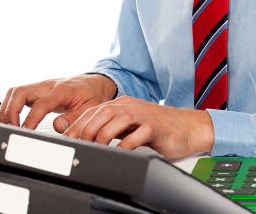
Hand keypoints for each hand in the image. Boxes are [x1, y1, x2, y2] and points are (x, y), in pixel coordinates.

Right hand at [0, 74, 116, 131]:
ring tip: (6, 125)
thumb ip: (74, 118)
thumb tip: (58, 127)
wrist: (95, 82)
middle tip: (11, 128)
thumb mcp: (90, 108)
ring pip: (15, 92)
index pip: (40, 104)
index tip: (24, 132)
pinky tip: (8, 119)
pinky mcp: (37, 90)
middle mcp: (48, 86)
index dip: (30, 119)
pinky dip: (9, 106)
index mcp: (61, 90)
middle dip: (11, 111)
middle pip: (20, 92)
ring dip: (7, 108)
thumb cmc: (92, 94)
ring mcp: (41, 87)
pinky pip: (17, 94)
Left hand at [62, 96, 214, 159]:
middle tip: (80, 145)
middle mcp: (130, 106)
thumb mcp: (130, 125)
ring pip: (118, 120)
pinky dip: (127, 143)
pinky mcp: (155, 126)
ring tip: (97, 148)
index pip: (94, 111)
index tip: (67, 138)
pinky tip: (120, 151)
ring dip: (104, 135)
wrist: (187, 127)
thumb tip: (86, 138)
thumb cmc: (157, 127)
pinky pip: (138, 134)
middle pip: (103, 113)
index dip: (79, 124)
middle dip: (88, 129)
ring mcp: (143, 115)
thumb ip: (111, 128)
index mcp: (122, 104)